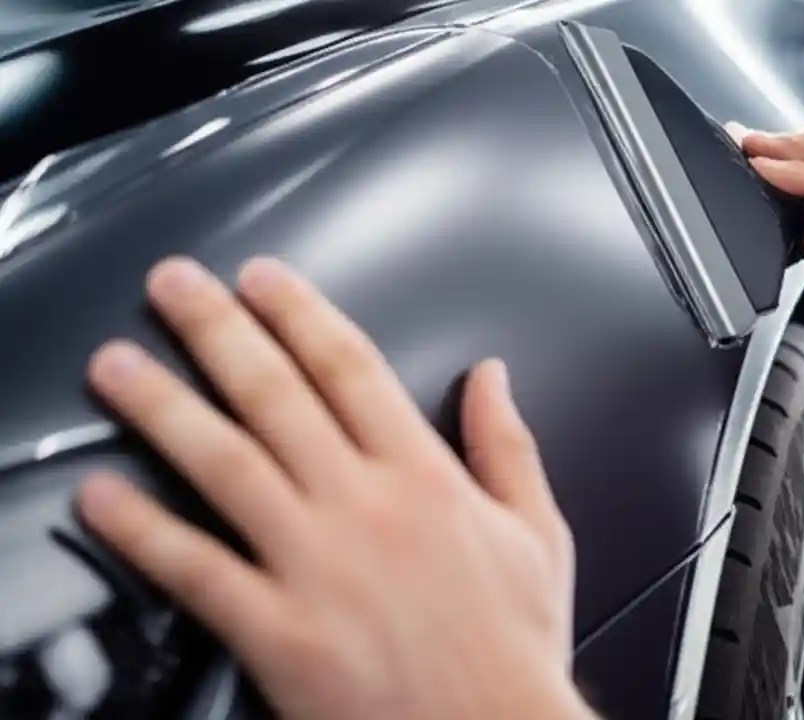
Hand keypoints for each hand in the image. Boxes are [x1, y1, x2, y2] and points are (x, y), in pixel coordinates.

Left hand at [76, 258, 592, 719]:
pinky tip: (105, 497)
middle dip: (218, 329)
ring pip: (225, 464)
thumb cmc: (513, 646)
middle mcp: (364, 508)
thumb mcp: (539, 532)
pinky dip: (143, 530)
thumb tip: (494, 378)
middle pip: (275, 396)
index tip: (263, 279)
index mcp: (426, 479)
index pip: (351, 369)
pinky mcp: (277, 630)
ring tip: (118, 367)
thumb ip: (509, 445)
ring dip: (163, 407)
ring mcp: (316, 566)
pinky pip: (196, 569)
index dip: (300, 314)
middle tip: (174, 287)